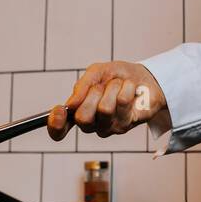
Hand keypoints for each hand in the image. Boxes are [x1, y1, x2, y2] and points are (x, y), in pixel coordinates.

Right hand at [47, 61, 170, 139]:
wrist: (144, 76)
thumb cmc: (118, 76)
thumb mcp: (96, 72)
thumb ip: (81, 86)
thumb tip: (70, 103)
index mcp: (79, 112)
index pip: (59, 129)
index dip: (56, 124)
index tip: (60, 109)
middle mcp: (92, 124)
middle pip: (83, 118)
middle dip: (92, 94)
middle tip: (101, 86)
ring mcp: (109, 127)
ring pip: (104, 109)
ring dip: (112, 88)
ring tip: (119, 85)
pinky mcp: (127, 125)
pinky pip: (122, 103)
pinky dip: (126, 88)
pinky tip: (130, 90)